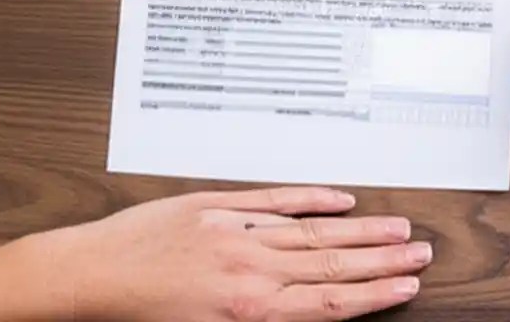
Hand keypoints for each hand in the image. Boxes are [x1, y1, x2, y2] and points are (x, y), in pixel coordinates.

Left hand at [44, 187, 430, 320]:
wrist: (88, 279)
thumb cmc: (137, 320)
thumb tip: (306, 315)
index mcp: (250, 310)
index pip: (330, 303)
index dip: (375, 294)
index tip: (407, 286)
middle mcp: (251, 269)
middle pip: (334, 265)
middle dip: (383, 261)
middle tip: (421, 253)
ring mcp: (237, 232)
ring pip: (313, 232)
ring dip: (361, 231)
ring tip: (397, 228)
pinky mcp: (216, 206)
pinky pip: (275, 200)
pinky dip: (311, 198)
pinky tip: (340, 200)